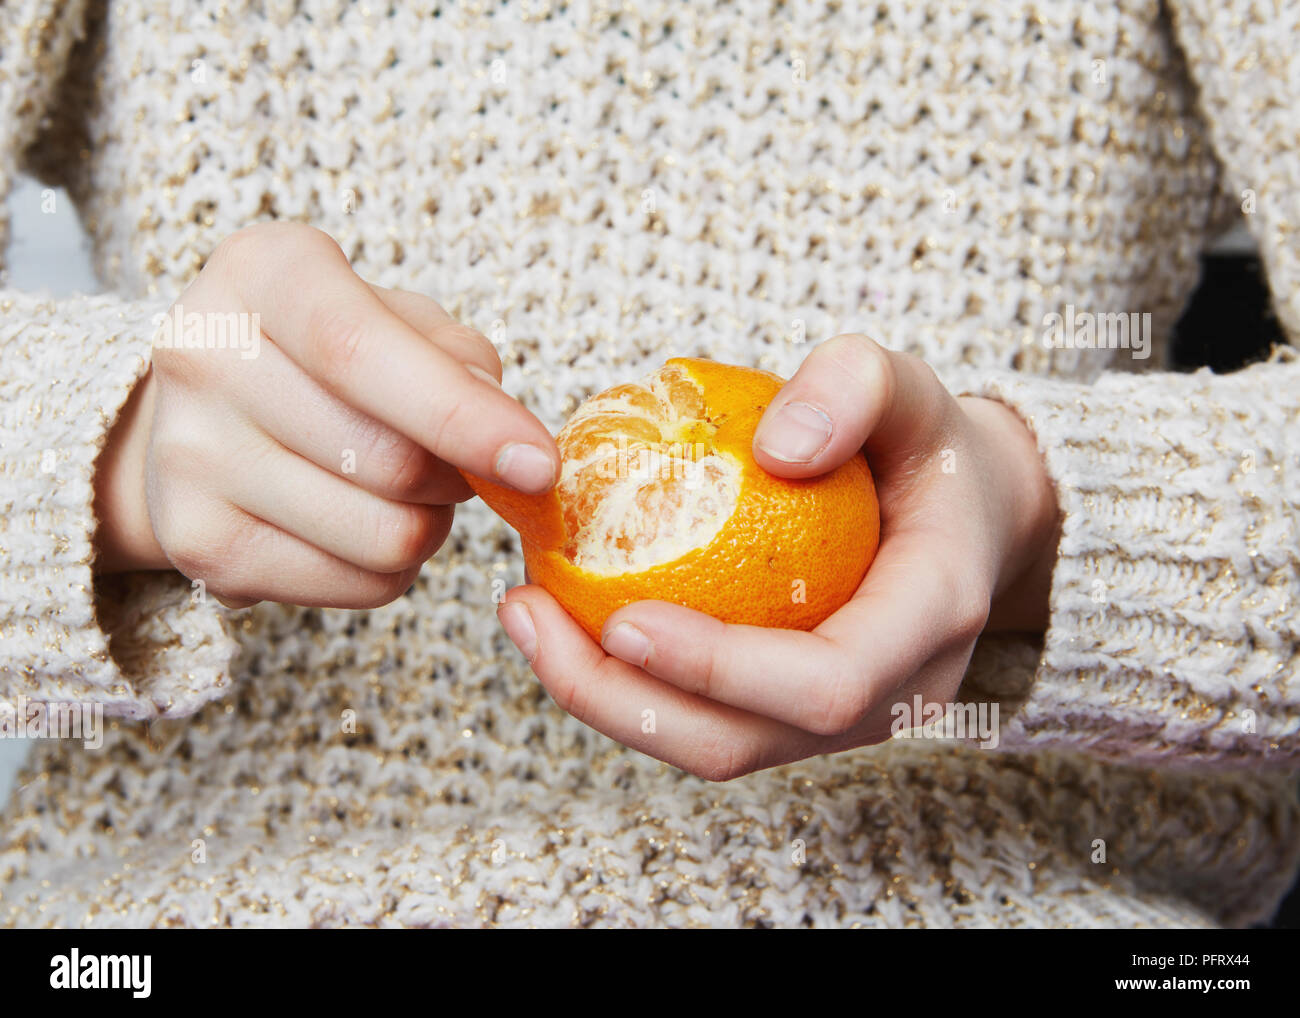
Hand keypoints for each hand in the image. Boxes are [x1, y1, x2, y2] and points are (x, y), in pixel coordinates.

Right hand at [93, 222, 558, 608]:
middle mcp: (202, 355)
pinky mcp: (198, 545)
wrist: (207, 412)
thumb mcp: (399, 320)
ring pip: (382, 535)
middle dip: (459, 478)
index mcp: (261, 273)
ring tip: (403, 491)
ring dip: (430, 526)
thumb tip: (515, 451)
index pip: (360, 350)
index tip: (538, 464)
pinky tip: (363, 524)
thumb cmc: (328, 355)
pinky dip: (392, 568)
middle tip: (458, 465)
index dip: (460, 416)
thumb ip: (462, 365)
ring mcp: (187, 457)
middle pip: (387, 459)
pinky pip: (357, 584)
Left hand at [496, 334, 1059, 779]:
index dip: (720, 670)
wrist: (963, 512)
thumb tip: (776, 448)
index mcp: (931, 625)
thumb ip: (856, 388)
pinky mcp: (790, 713)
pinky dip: (625, 683)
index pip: (826, 685)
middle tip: (526, 614)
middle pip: (742, 744)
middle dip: (623, 701)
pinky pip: (701, 718)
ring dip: (604, 699)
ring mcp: (839, 719)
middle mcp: (890, 696)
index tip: (619, 616)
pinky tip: (563, 616)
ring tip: (523, 616)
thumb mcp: (911, 388)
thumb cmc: (928, 448)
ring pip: (710, 747)